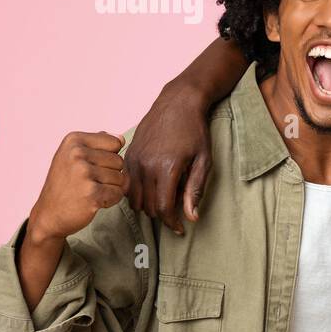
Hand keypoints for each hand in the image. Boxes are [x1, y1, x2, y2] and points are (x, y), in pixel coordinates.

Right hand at [28, 132, 129, 244]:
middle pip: (120, 161)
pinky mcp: (91, 193)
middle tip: (87, 183)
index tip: (90, 166)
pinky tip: (92, 201)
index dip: (109, 158)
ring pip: (121, 178)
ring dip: (110, 188)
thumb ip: (97, 144)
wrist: (49, 214)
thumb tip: (121, 138)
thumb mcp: (72, 156)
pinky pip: (118, 193)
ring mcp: (83, 173)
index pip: (115, 142)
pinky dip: (110, 200)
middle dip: (110, 175)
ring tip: (89, 191)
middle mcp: (77, 153)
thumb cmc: (66, 184)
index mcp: (74, 140)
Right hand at [123, 83, 212, 234]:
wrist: (178, 102)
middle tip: (176, 214)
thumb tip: (191, 217)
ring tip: (164, 202)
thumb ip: (195, 190)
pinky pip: (127, 184)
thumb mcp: (204, 161)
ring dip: (148, 205)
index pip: (163, 208)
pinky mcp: (128, 155)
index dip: (172, 223)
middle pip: (147, 206)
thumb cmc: (195, 131)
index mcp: (166, 168)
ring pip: (134, 198)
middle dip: (162, 215)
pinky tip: (152, 189)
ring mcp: (133, 159)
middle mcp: (145, 165)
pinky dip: (137, 193)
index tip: (181, 229)